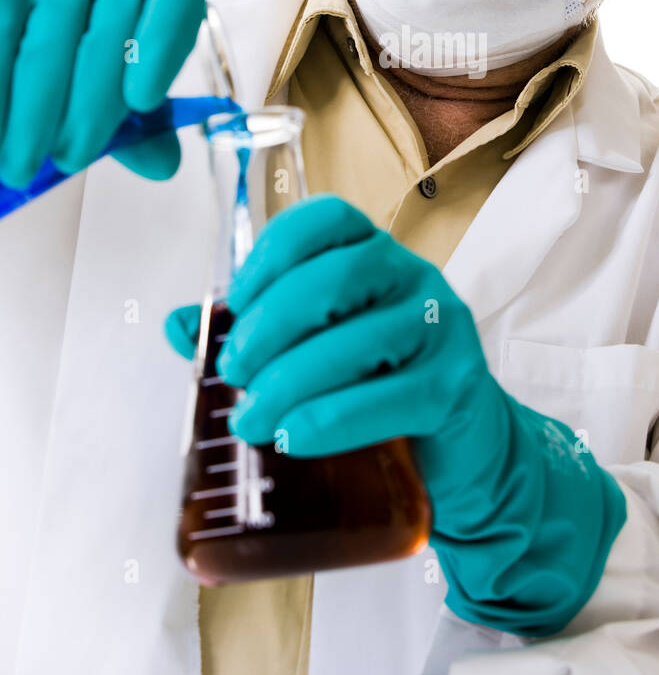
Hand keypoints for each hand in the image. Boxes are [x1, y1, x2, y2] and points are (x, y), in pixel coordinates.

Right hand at [0, 0, 204, 187]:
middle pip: (105, 32)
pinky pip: (0, 27)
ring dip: (31, 109)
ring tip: (19, 163)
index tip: (142, 101)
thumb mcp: (109, 80)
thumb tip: (164, 165)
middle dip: (87, 108)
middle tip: (69, 160)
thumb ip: (135, 122)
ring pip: (45, 35)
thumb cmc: (70, 46)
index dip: (164, 46)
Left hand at [166, 194, 626, 635]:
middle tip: (236, 373)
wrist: (464, 454)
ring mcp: (442, 330)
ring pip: (358, 339)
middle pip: (335, 277)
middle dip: (270, 326)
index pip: (324, 220)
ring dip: (290, 381)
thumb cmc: (382, 391)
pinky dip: (331, 419)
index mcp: (378, 255)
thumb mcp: (320, 353)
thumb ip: (255, 335)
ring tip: (253, 418)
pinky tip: (294, 437)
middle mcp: (416, 279)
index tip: (234, 305)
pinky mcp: (455, 388)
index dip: (270, 254)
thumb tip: (178, 327)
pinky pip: (388, 397)